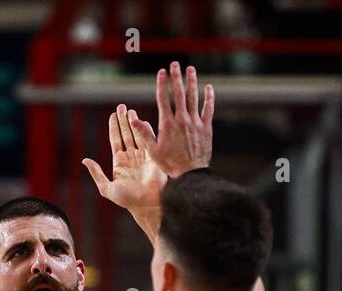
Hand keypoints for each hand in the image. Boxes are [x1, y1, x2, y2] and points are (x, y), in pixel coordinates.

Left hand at [83, 104, 167, 215]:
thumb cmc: (127, 199)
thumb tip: (85, 160)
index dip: (114, 128)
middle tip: (122, 106)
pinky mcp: (154, 157)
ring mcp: (143, 156)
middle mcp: (131, 158)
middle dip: (123, 121)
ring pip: (137, 135)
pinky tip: (142, 120)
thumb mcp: (106, 188)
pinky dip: (145, 130)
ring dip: (134, 122)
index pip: (116, 141)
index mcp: (119, 163)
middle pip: (126, 134)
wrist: (146, 204)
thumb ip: (96, 174)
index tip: (113, 115)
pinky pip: (149, 140)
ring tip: (130, 110)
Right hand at [142, 61, 213, 177]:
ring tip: (190, 69)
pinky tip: (209, 88)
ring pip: (193, 98)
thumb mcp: (153, 151)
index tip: (161, 72)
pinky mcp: (206, 128)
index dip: (161, 84)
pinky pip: (208, 109)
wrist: (190, 174)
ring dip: (191, 82)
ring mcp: (195, 122)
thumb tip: (133, 119)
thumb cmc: (170, 164)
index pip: (163, 99)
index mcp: (167, 124)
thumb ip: (144, 133)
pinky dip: (209, 98)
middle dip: (176, 77)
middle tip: (175, 64)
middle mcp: (182, 120)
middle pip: (179, 93)